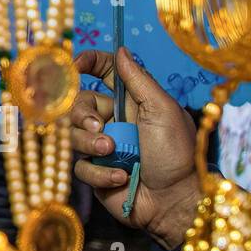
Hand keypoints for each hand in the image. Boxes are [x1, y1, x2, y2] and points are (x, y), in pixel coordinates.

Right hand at [69, 48, 201, 250]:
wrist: (176, 201)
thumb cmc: (177, 154)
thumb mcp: (162, 110)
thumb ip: (138, 79)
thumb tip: (121, 49)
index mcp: (130, 103)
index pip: (104, 73)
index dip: (88, 64)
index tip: (76, 66)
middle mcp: (113, 121)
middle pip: (78, 104)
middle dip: (83, 114)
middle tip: (99, 127)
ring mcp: (101, 148)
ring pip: (74, 135)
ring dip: (92, 144)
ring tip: (113, 154)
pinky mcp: (95, 173)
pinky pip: (80, 166)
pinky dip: (100, 172)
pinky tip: (121, 177)